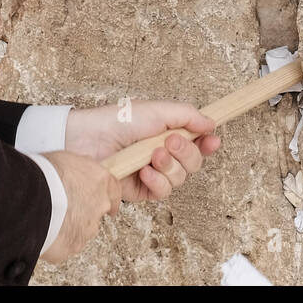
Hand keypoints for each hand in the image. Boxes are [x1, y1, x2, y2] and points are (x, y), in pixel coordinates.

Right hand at [40, 150, 120, 263]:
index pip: (115, 191)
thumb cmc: (45, 175)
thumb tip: (78, 173)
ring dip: (71, 224)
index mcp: (101, 180)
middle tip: (67, 207)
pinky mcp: (74, 244)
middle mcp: (100, 205)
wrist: (31, 197)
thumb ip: (79, 170)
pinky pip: (69, 242)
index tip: (110, 204)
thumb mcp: (66, 160)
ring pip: (83, 228)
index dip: (110, 197)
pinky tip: (47, 228)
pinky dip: (60, 238)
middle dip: (85, 211)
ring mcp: (89, 227)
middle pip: (98, 211)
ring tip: (52, 216)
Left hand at [65, 101, 220, 202]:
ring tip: (152, 155)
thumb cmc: (118, 121)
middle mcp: (162, 154)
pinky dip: (157, 182)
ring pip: (180, 179)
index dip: (207, 143)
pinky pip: (162, 192)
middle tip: (170, 142)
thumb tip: (211, 122)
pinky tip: (144, 172)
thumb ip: (187, 115)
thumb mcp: (157, 110)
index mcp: (167, 133)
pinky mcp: (141, 190)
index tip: (212, 140)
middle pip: (193, 163)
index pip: (197, 143)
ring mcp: (152, 173)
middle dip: (186, 153)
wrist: (89, 140)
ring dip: (169, 167)